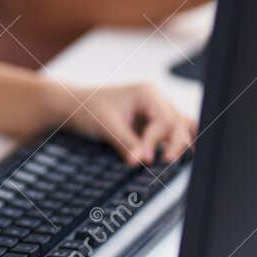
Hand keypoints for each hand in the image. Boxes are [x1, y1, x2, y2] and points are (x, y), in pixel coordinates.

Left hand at [64, 81, 195, 164]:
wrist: (75, 107)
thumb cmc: (88, 109)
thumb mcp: (106, 125)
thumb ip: (125, 143)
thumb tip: (140, 162)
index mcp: (148, 93)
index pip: (164, 119)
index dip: (156, 141)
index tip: (145, 159)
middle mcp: (157, 101)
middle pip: (178, 123)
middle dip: (175, 143)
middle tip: (166, 163)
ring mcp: (157, 113)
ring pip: (181, 128)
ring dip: (180, 144)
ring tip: (174, 162)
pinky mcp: (154, 126)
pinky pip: (173, 135)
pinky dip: (176, 145)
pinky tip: (176, 159)